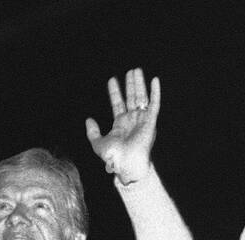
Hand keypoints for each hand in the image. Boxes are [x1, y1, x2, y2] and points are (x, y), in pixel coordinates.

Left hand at [85, 68, 158, 183]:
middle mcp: (132, 121)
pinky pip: (154, 104)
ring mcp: (142, 120)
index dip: (114, 92)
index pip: (118, 104)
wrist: (127, 164)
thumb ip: (92, 132)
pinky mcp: (151, 122)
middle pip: (131, 98)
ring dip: (139, 84)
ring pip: (141, 98)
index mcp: (121, 125)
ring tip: (136, 70)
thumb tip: (89, 119)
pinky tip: (155, 80)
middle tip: (130, 71)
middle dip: (130, 84)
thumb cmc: (113, 158)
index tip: (112, 80)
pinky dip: (155, 92)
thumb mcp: (98, 144)